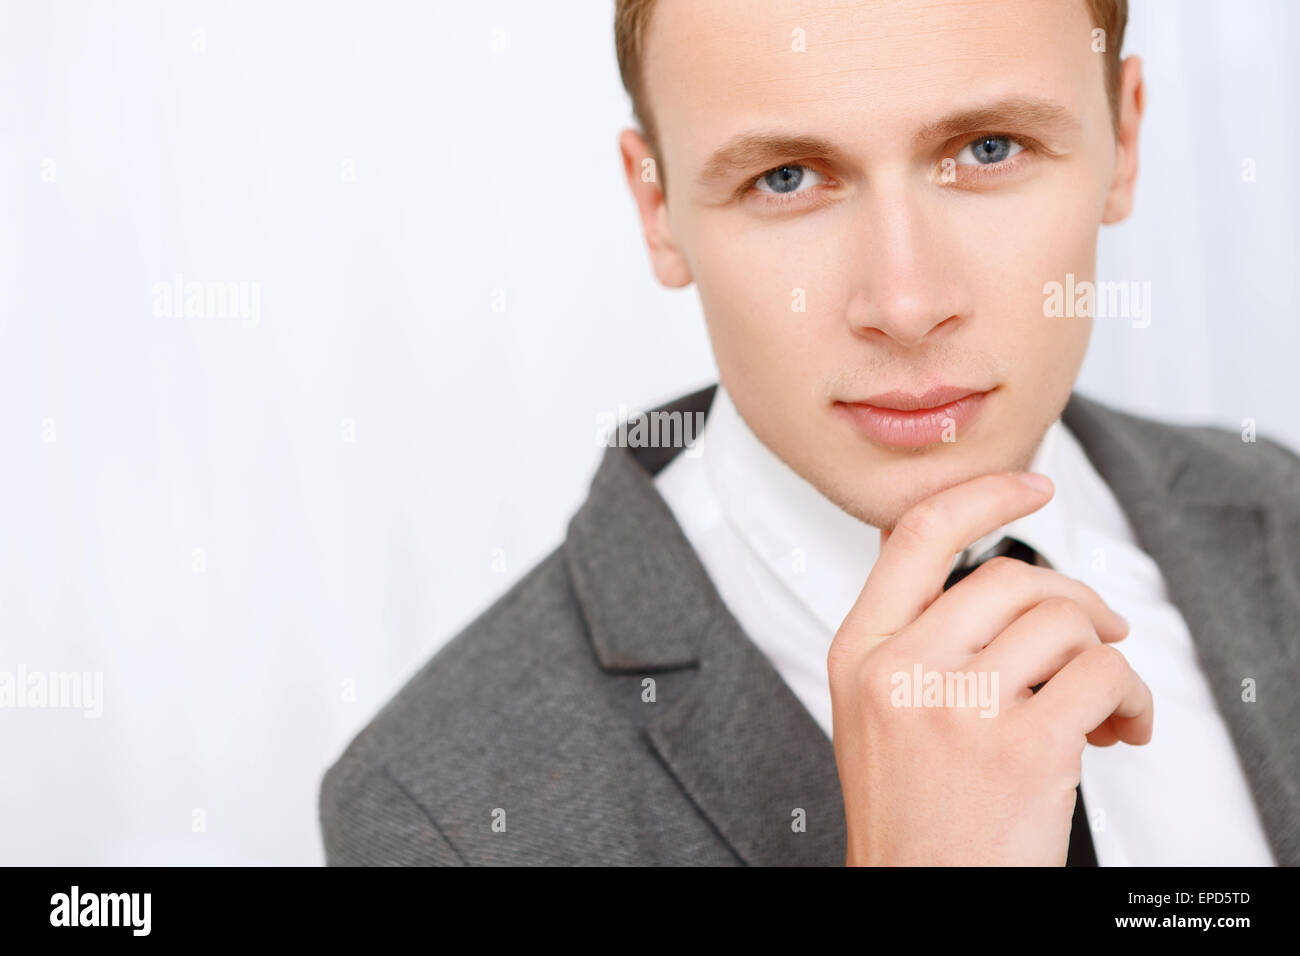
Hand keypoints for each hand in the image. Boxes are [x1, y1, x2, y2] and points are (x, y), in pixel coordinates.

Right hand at [826, 471, 1152, 864]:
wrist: (920, 900)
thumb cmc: (910, 814)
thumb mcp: (877, 710)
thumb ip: (915, 638)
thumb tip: (995, 577)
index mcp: (859, 652)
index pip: (918, 535)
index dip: (984, 494)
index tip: (1032, 484)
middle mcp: (901, 669)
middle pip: (1010, 577)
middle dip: (1074, 599)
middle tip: (1099, 634)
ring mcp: (958, 707)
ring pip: (1064, 622)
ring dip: (1108, 655)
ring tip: (1107, 702)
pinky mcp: (1023, 748)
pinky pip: (1104, 676)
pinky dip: (1133, 698)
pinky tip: (1121, 730)